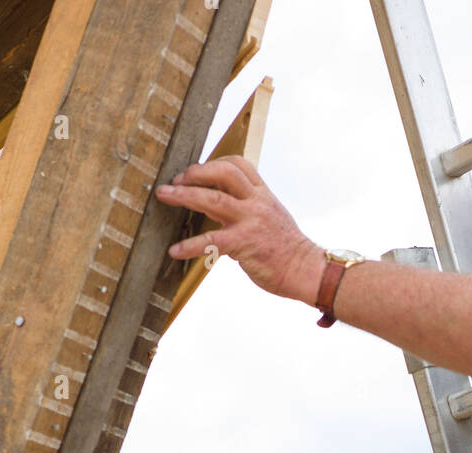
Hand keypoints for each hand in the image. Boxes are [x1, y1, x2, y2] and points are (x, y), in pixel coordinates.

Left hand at [155, 155, 325, 304]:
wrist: (307, 271)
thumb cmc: (287, 250)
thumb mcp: (269, 220)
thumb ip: (243, 210)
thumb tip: (212, 206)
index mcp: (263, 194)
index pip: (238, 164)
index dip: (214, 163)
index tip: (197, 171)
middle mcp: (256, 202)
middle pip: (222, 172)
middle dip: (195, 172)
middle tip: (175, 181)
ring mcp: (250, 221)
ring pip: (212, 198)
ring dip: (184, 195)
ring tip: (164, 196)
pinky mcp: (244, 244)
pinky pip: (211, 241)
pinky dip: (190, 246)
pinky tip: (175, 250)